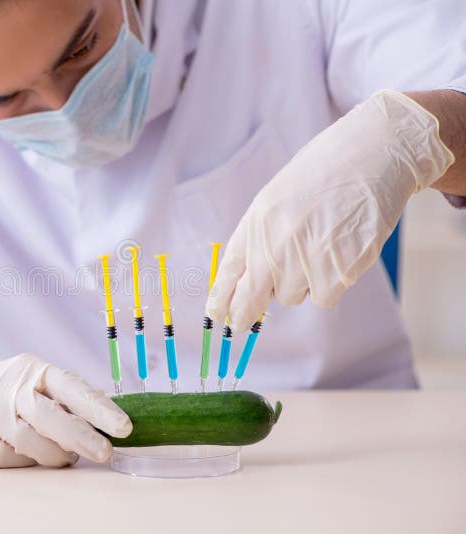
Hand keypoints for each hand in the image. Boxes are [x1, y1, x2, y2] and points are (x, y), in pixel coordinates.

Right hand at [0, 353, 131, 467]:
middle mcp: (14, 390)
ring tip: (67, 451)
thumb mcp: (46, 380)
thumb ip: (76, 397)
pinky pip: (18, 460)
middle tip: (105, 452)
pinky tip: (35, 449)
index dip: (100, 409)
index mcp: (38, 371)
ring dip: (58, 454)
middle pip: (50, 418)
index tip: (124, 426)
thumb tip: (114, 417)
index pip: (73, 389)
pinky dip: (34, 459)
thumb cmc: (21, 387)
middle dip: (81, 438)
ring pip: (35, 444)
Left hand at [207, 90, 454, 332]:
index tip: (215, 316)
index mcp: (256, 224)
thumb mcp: (276, 201)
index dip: (220, 299)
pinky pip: (324, 297)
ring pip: (291, 297)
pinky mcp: (338, 272)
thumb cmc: (323, 175)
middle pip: (251, 298)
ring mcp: (306, 260)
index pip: (229, 272)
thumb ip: (261, 240)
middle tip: (238, 325)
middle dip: (243, 315)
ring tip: (319, 246)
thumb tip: (250, 283)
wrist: (372, 155)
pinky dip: (332, 283)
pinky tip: (340, 252)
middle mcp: (275, 245)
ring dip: (301, 284)